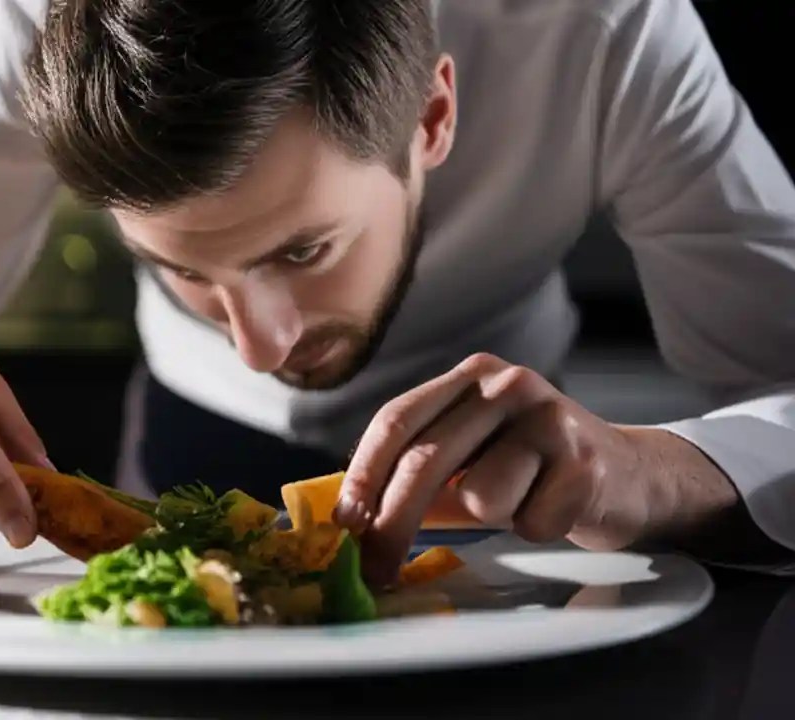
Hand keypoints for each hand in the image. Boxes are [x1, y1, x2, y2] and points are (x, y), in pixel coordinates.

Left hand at [334, 353, 738, 585]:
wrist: (634, 475)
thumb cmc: (534, 470)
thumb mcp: (472, 459)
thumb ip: (420, 476)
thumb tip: (355, 520)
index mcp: (468, 378)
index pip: (396, 421)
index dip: (363, 474)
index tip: (344, 522)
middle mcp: (506, 385)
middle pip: (425, 460)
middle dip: (393, 523)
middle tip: (376, 567)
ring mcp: (549, 417)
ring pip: (478, 497)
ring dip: (491, 519)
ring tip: (521, 502)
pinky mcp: (586, 460)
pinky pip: (528, 521)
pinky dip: (535, 529)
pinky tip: (556, 507)